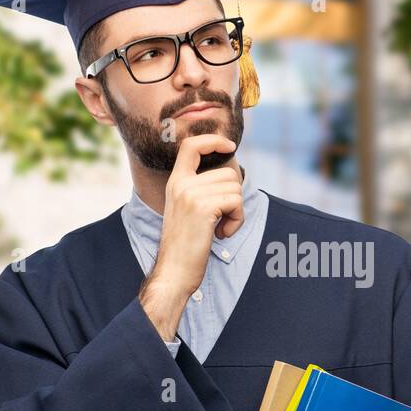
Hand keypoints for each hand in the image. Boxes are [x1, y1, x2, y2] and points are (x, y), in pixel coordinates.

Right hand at [139, 134, 242, 340]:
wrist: (174, 271)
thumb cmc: (185, 245)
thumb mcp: (186, 210)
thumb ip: (200, 189)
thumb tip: (230, 174)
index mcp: (175, 182)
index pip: (191, 145)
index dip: (213, 139)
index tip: (229, 145)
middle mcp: (181, 184)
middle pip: (228, 173)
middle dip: (233, 196)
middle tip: (221, 219)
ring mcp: (191, 194)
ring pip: (234, 187)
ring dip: (235, 211)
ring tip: (219, 227)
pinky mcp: (203, 208)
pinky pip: (236, 202)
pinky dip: (237, 220)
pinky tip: (222, 233)